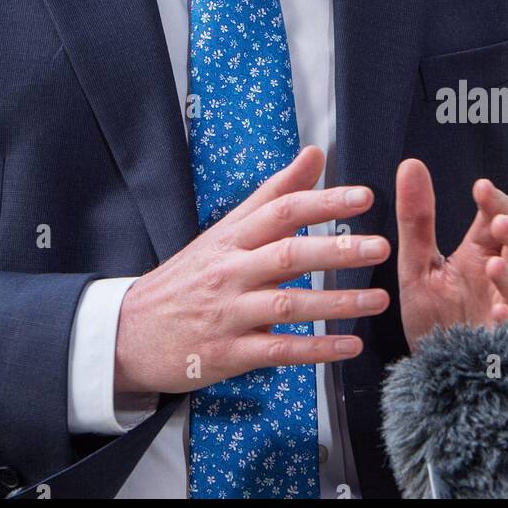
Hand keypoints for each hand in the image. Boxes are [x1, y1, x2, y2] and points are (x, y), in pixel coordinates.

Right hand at [114, 145, 390, 394]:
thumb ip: (273, 194)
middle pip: (288, 256)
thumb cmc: (185, 278)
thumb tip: (314, 154)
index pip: (280, 210)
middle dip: (337, 250)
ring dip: (336, 304)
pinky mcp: (228, 353)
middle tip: (379, 246)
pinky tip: (348, 347)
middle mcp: (230, 271)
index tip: (364, 196)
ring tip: (378, 300)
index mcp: (230, 238)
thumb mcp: (223, 231)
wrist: (127, 331)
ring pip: (287, 306)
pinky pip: (278, 351)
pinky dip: (316, 350)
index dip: (323, 201)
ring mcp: (228, 313)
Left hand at [395, 157, 507, 350]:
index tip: (481, 187)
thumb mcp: (417, 267)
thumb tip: (411, 164)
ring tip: (492, 267)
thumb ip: (416, 219)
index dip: (496, 201)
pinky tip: (496, 316)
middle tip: (498, 223)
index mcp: (481, 255)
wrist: (438, 378)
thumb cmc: (435, 320)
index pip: (498, 217)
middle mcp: (504, 280)